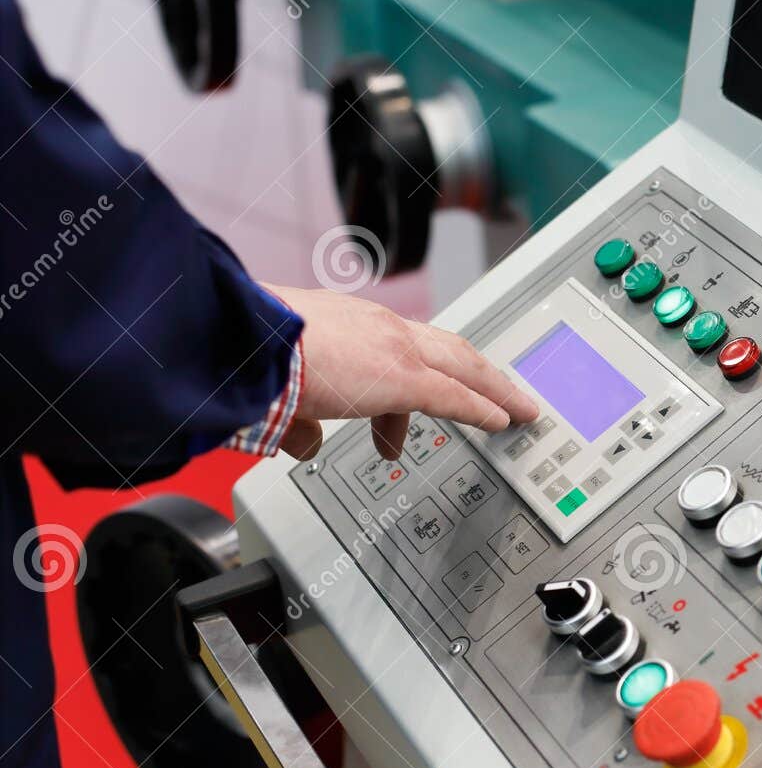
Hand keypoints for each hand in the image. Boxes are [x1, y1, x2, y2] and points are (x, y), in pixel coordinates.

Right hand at [263, 284, 539, 460]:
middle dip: (476, 374)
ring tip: (516, 409)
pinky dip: (484, 408)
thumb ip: (299, 418)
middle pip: (445, 349)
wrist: (239, 343)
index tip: (427, 398)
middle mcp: (376, 327)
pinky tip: (503, 421)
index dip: (420, 374)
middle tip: (498, 396)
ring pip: (463, 365)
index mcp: (345, 324)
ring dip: (493, 388)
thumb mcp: (275, 389)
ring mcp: (394, 348)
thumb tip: (307, 442)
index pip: (397, 348)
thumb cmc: (245, 357)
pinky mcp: (404, 377)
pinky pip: (457, 396)